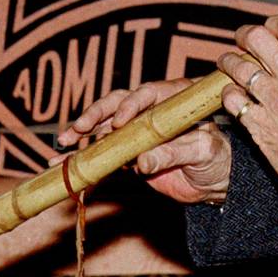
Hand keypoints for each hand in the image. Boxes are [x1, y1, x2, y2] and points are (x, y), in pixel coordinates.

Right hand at [53, 78, 230, 204]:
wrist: (215, 182)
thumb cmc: (217, 158)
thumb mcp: (203, 153)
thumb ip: (176, 153)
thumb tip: (143, 161)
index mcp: (173, 102)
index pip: (148, 94)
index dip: (132, 103)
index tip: (119, 121)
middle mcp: (151, 112)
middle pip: (119, 103)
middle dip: (98, 113)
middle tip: (82, 127)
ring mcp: (137, 133)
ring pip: (104, 126)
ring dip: (83, 131)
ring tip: (66, 141)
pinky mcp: (128, 154)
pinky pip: (102, 153)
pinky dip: (81, 157)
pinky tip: (60, 161)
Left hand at [218, 15, 277, 209]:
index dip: (273, 23)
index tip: (269, 29)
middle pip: (256, 37)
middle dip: (244, 36)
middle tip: (241, 40)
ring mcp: (274, 99)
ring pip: (237, 66)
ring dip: (230, 62)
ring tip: (228, 64)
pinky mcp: (259, 124)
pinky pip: (231, 99)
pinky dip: (228, 94)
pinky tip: (233, 95)